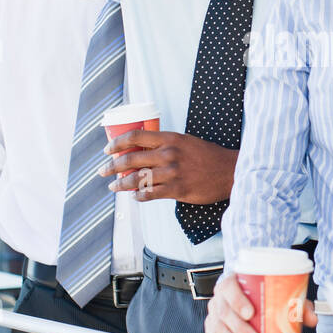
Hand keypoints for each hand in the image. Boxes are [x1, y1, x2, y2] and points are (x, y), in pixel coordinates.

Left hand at [101, 130, 238, 203]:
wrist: (229, 171)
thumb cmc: (208, 156)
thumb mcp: (185, 142)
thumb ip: (165, 145)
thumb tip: (142, 152)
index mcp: (170, 139)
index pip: (135, 136)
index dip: (117, 143)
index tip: (107, 149)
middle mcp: (168, 154)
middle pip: (131, 159)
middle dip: (112, 166)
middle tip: (103, 171)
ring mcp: (172, 172)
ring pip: (137, 179)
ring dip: (121, 184)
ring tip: (114, 186)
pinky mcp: (178, 189)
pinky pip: (150, 194)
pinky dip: (139, 196)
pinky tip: (135, 196)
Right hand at [205, 272, 316, 332]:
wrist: (245, 294)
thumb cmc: (260, 293)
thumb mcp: (279, 293)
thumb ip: (296, 304)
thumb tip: (311, 318)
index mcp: (233, 282)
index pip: (229, 288)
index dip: (238, 301)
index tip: (250, 313)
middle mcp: (221, 297)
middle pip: (224, 312)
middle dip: (239, 329)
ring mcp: (214, 313)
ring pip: (218, 329)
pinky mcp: (213, 327)